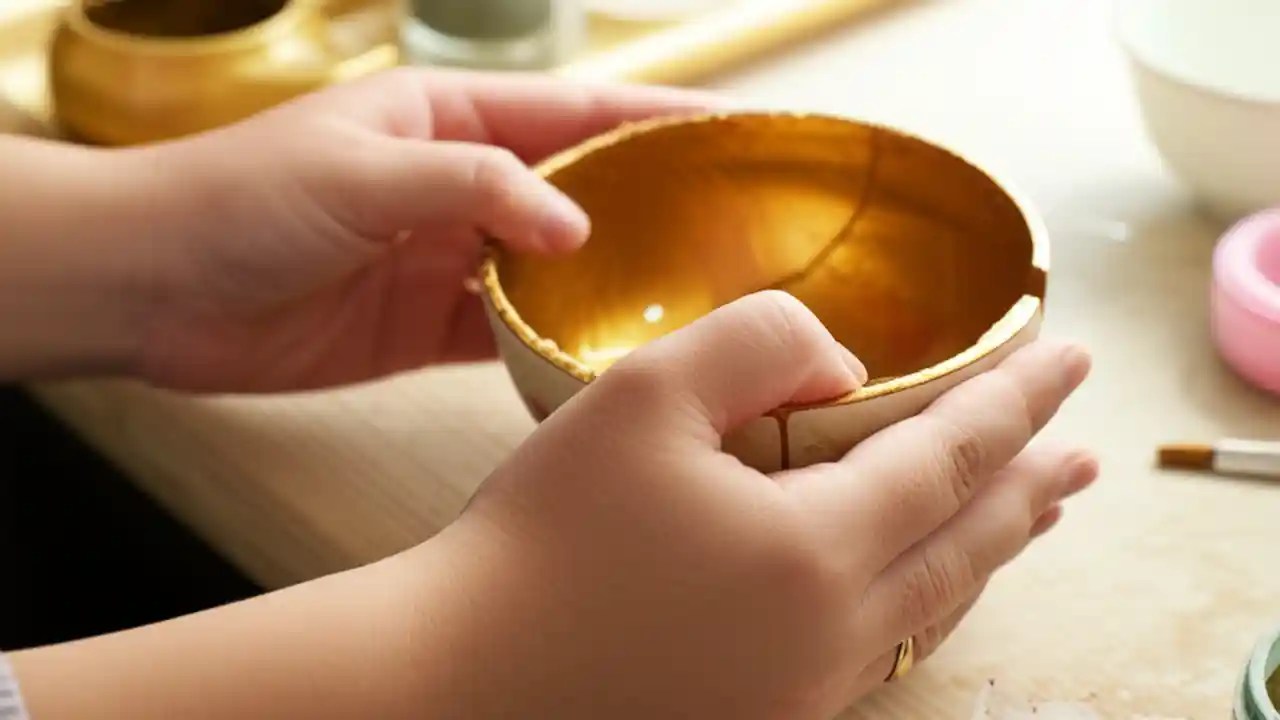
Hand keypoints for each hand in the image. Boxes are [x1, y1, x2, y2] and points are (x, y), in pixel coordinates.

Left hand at [123, 69, 712, 391]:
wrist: (152, 286)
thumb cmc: (238, 197)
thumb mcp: (362, 171)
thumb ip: (473, 187)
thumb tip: (574, 224)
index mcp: (448, 117)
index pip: (576, 111)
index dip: (655, 119)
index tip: (731, 134)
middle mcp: (458, 185)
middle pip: (577, 192)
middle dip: (650, 208)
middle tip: (733, 234)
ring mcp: (445, 258)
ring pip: (550, 270)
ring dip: (608, 287)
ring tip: (688, 307)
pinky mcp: (423, 325)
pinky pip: (507, 334)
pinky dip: (550, 346)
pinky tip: (599, 360)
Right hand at [406, 291, 1095, 718]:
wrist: (462, 680)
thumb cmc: (542, 537)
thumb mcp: (643, 396)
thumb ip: (759, 344)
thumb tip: (843, 364)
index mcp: (814, 552)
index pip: (954, 457)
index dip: (1015, 399)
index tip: (1067, 358)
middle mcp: (832, 636)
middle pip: (969, 547)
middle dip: (1032, 488)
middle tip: (1087, 455)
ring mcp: (803, 693)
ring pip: (935, 609)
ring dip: (989, 552)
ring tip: (1028, 517)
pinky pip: (882, 654)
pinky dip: (926, 603)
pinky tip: (920, 592)